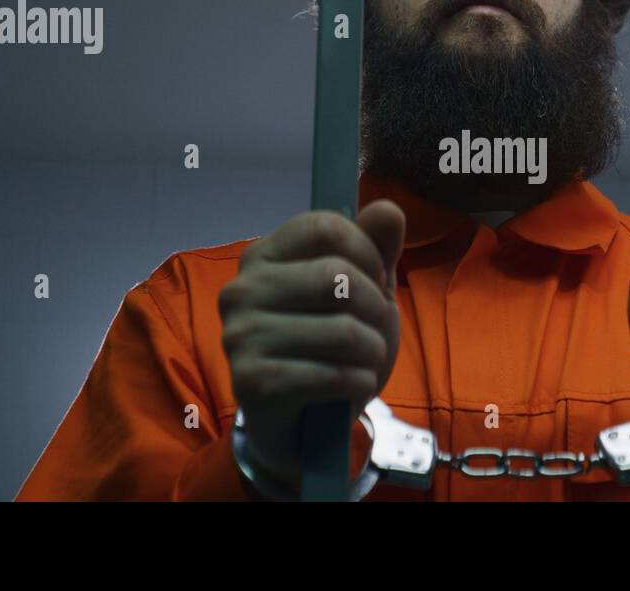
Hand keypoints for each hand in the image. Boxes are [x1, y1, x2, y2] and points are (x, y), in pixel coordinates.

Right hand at [218, 199, 405, 492]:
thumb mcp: (361, 291)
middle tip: (375, 328)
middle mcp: (241, 289)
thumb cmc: (330, 344)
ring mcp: (240, 335)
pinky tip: (355, 385)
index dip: (367, 252)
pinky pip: (332, 374)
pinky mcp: (251, 381)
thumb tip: (388, 209)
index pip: (325, 227)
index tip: (377, 279)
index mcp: (263, 254)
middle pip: (338, 276)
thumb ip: (374, 248)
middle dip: (377, 306)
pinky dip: (360, 382)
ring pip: (342, 330)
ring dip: (373, 350)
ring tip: (367, 359)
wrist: (300, 420)